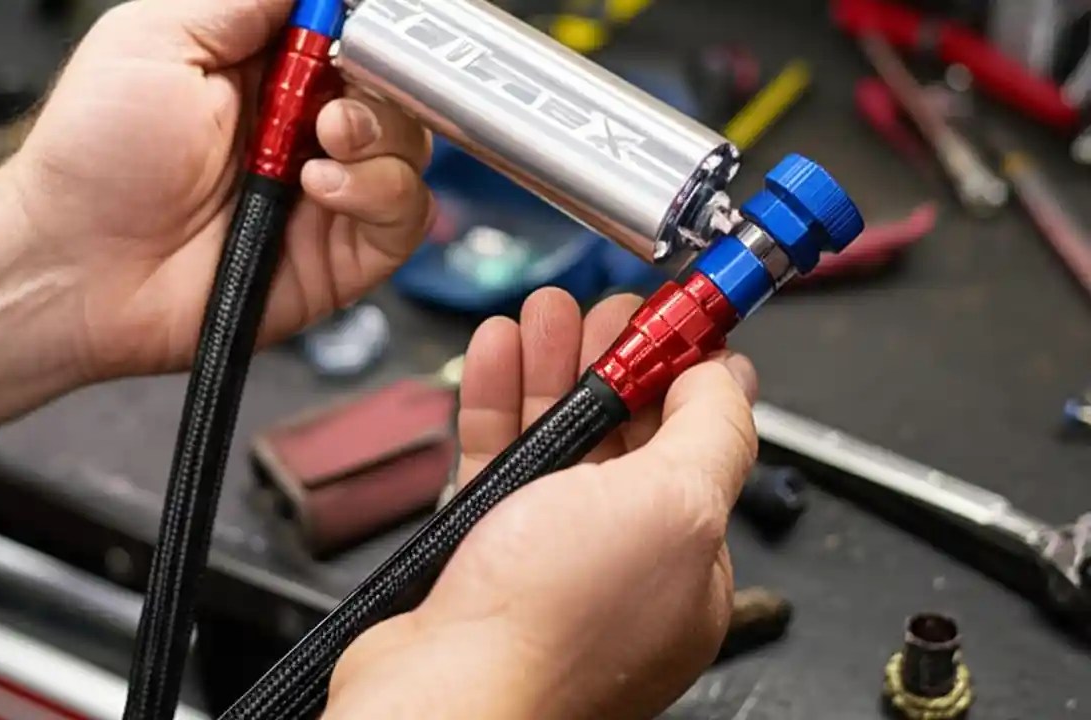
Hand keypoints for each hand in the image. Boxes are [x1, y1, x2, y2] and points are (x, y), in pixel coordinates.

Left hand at [4, 0, 432, 379]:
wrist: (76, 266)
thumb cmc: (93, 158)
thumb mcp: (157, 37)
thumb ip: (244, 1)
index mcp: (266, 69)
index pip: (352, 34)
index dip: (371, 30)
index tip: (360, 26)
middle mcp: (303, 129)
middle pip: (396, 89)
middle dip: (385, 80)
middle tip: (337, 90)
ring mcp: (325, 192)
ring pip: (410, 150)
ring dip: (378, 137)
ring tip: (323, 140)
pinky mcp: (338, 256)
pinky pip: (403, 219)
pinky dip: (379, 195)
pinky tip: (321, 189)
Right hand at [325, 289, 759, 718]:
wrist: (444, 696)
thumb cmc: (552, 626)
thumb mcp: (672, 507)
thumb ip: (713, 434)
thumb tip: (732, 376)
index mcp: (689, 562)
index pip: (698, 444)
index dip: (682, 371)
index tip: (665, 318)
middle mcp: (622, 562)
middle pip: (623, 435)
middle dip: (609, 359)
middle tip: (599, 312)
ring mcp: (550, 559)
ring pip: (557, 442)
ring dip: (549, 368)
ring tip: (541, 314)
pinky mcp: (485, 556)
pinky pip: (499, 465)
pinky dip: (498, 405)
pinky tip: (497, 357)